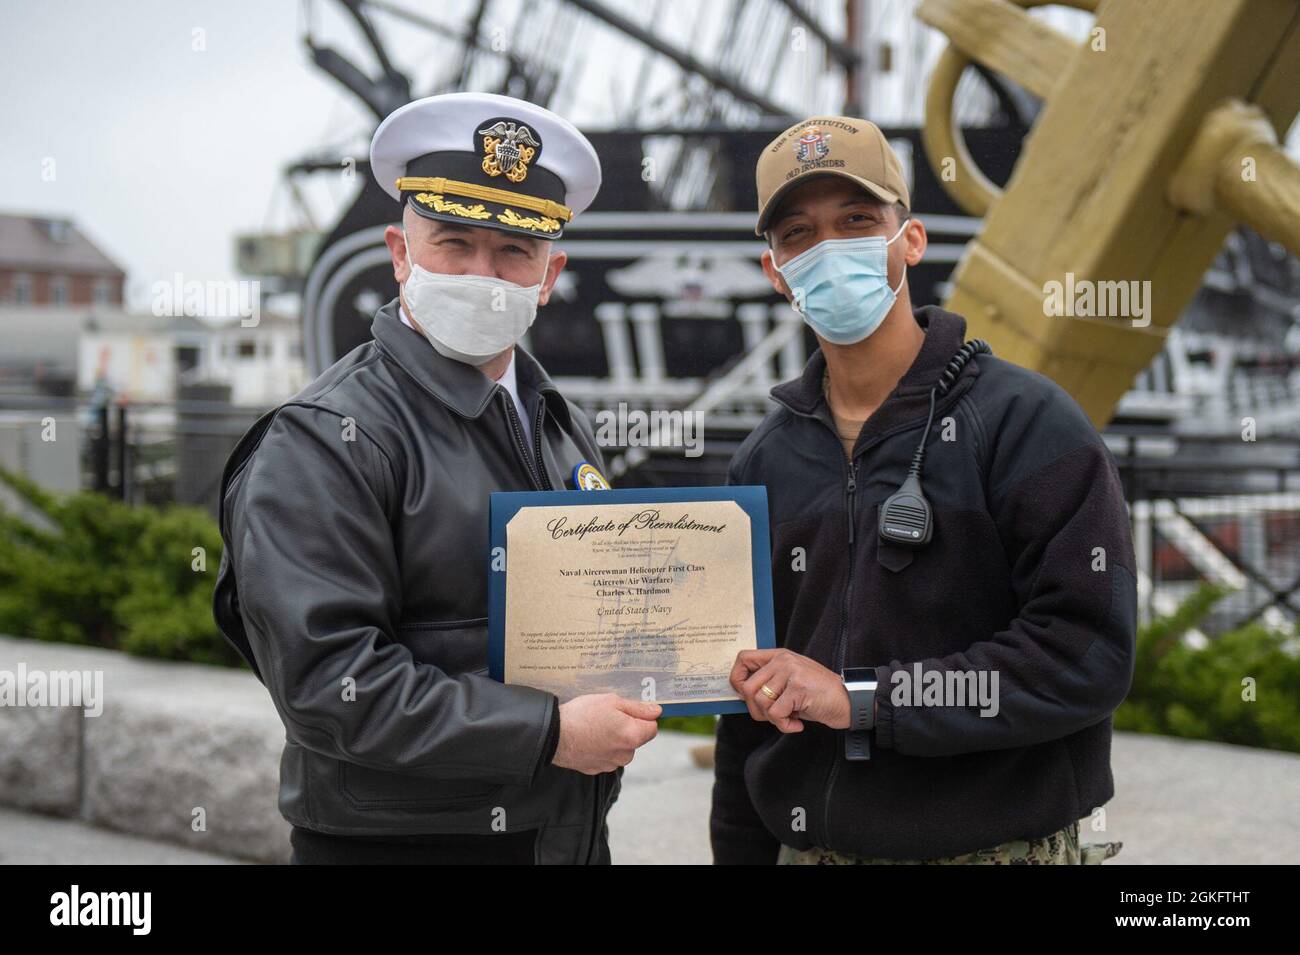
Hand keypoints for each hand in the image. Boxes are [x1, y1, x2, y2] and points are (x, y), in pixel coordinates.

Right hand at [552, 693, 660, 773]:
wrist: (553, 735)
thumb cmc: (582, 715)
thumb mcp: (612, 701)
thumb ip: (637, 708)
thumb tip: (656, 711)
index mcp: (632, 737)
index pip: (652, 727)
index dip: (642, 716)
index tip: (628, 710)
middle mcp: (625, 755)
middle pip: (636, 738)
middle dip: (627, 727)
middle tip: (607, 716)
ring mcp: (611, 764)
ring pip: (621, 748)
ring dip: (614, 739)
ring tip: (595, 727)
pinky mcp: (597, 769)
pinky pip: (607, 756)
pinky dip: (602, 747)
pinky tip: (588, 738)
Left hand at [730, 649, 850, 732]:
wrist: (850, 701)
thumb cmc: (819, 695)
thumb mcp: (792, 681)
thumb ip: (770, 681)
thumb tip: (742, 693)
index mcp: (779, 656)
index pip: (743, 658)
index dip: (737, 679)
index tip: (744, 695)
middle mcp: (783, 661)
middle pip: (747, 687)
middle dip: (756, 710)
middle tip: (774, 716)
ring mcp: (791, 673)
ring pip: (759, 701)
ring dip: (772, 719)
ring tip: (788, 719)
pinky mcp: (799, 689)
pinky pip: (775, 713)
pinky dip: (784, 726)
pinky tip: (796, 725)